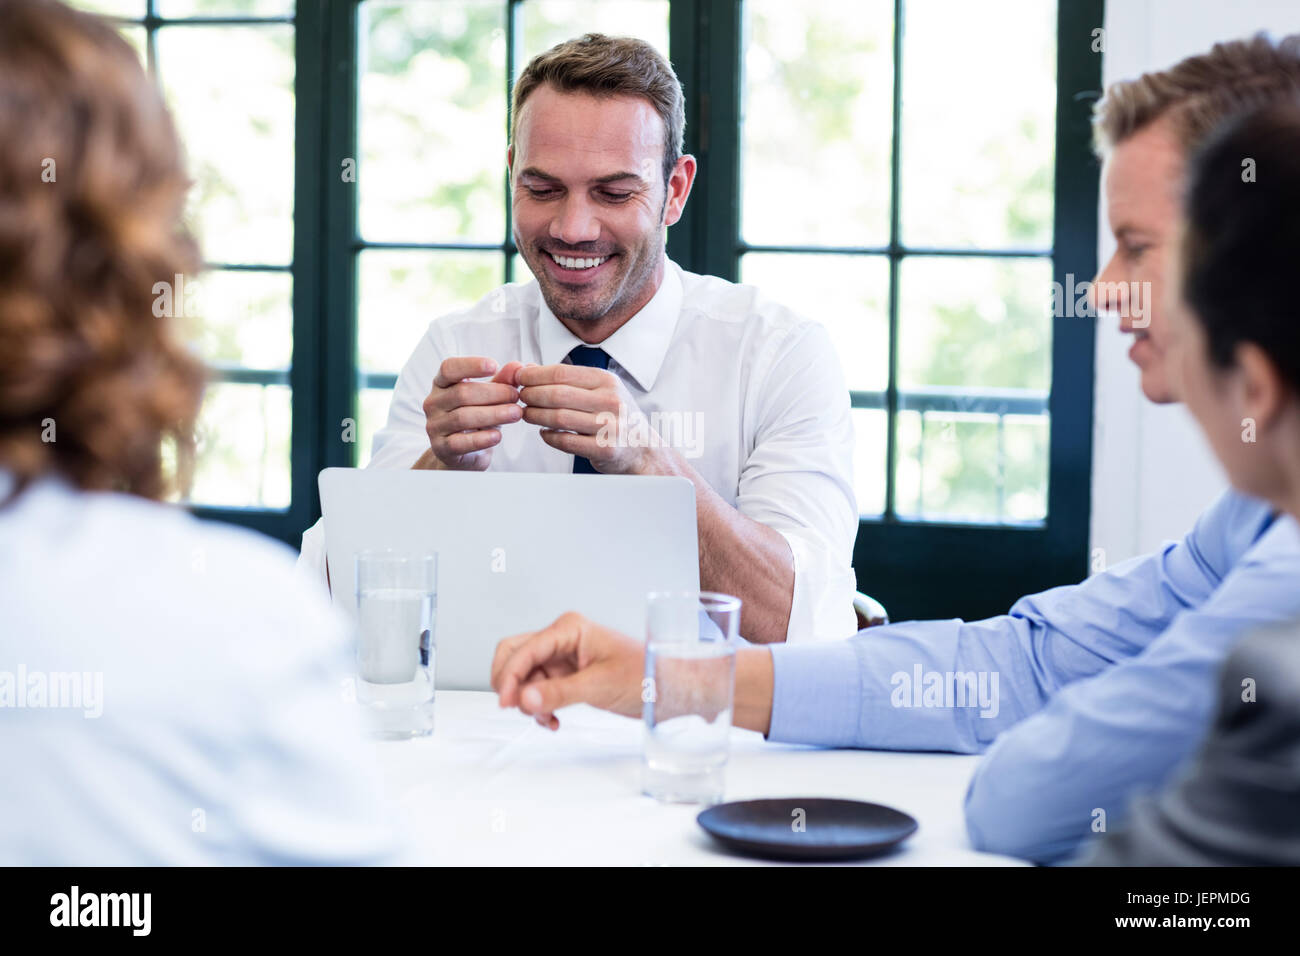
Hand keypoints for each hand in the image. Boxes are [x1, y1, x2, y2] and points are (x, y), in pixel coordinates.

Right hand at [419, 357, 523, 470]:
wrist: (465, 451)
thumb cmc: (477, 417)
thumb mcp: (490, 397)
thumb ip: (502, 381)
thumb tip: (517, 366)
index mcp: (442, 384)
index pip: (449, 368)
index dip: (470, 365)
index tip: (494, 365)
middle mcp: (433, 402)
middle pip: (461, 393)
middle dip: (493, 393)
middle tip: (516, 396)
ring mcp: (435, 426)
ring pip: (462, 417)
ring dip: (493, 414)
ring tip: (516, 413)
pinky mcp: (441, 448)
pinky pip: (460, 443)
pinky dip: (481, 439)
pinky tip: (498, 436)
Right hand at [490, 612, 644, 729]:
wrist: (667, 688)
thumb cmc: (644, 676)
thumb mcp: (599, 686)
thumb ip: (558, 693)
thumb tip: (524, 699)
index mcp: (569, 629)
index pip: (525, 649)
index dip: (510, 676)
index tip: (506, 703)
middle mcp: (562, 639)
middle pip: (515, 655)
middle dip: (512, 684)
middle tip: (519, 709)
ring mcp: (563, 657)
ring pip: (524, 676)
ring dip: (528, 700)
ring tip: (547, 718)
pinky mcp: (567, 675)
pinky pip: (538, 689)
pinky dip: (539, 705)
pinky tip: (552, 720)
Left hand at [516, 363, 662, 473]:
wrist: (642, 449)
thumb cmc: (615, 416)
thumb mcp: (599, 390)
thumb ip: (567, 380)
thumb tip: (528, 369)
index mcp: (607, 381)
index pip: (562, 373)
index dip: (534, 375)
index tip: (519, 378)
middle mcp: (611, 401)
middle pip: (558, 394)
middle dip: (531, 395)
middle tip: (519, 397)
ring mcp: (609, 426)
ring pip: (559, 418)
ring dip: (536, 416)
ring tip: (526, 414)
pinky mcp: (605, 449)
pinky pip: (566, 442)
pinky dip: (549, 437)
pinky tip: (543, 433)